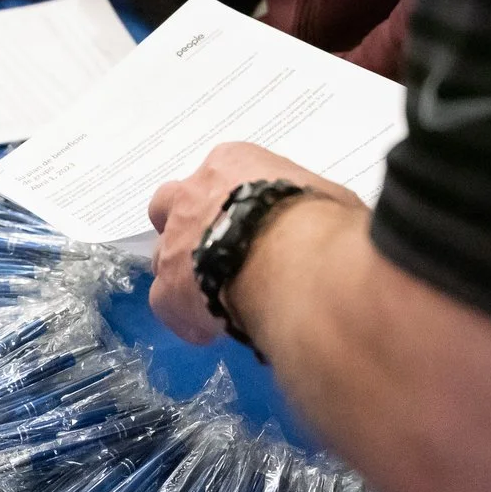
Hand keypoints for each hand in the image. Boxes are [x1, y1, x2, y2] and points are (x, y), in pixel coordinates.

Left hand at [147, 142, 363, 345]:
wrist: (294, 258)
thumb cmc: (320, 220)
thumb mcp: (327, 198)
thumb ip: (310, 207)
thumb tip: (323, 226)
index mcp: (230, 163)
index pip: (218, 179)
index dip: (230, 208)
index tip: (250, 230)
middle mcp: (192, 194)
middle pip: (171, 205)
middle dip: (188, 229)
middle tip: (218, 254)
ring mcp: (175, 240)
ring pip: (163, 254)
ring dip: (185, 273)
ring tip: (218, 296)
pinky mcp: (169, 287)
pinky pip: (165, 303)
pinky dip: (185, 317)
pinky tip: (214, 329)